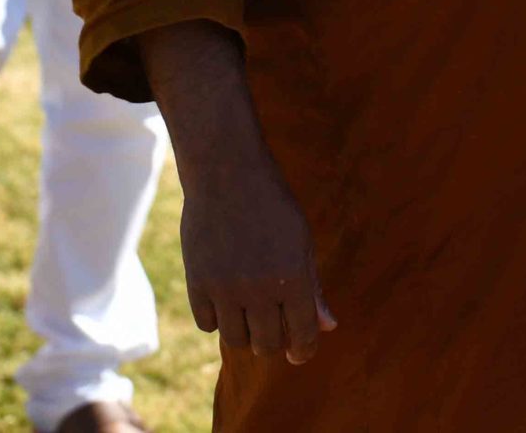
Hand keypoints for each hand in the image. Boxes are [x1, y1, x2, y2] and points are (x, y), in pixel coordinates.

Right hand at [178, 146, 334, 361]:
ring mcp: (226, 287)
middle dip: (272, 343)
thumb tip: (328, 327)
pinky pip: (207, 324)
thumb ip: (313, 288)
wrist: (227, 172)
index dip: (303, 350)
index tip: (297, 353)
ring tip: (246, 315)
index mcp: (294, 278)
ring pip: (236, 341)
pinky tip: (222, 299)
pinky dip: (215, 318)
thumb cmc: (272, 205)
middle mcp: (260, 288)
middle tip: (270, 329)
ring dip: (243, 334)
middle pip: (267, 345)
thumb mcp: (301, 241)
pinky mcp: (197, 281)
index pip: (304, 335)